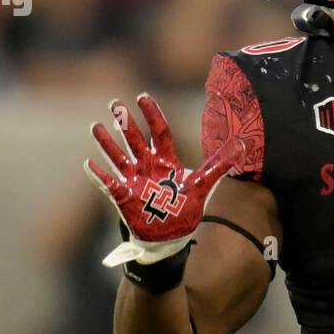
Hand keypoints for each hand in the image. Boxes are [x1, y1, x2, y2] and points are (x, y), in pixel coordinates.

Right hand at [85, 93, 243, 266]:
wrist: (170, 237)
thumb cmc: (183, 208)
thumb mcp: (202, 185)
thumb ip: (218, 165)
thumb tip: (242, 146)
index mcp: (166, 161)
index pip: (159, 133)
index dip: (152, 115)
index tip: (143, 97)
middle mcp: (148, 167)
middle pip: (136, 141)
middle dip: (126, 123)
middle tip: (115, 103)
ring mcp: (134, 181)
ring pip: (119, 158)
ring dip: (108, 144)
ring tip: (96, 126)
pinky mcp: (123, 197)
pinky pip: (109, 184)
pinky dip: (100, 175)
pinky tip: (91, 164)